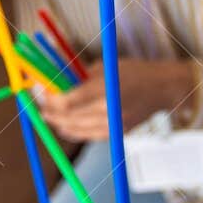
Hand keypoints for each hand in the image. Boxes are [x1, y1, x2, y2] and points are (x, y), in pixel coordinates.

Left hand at [36, 58, 193, 140]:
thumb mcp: (104, 66)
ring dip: (59, 124)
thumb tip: (52, 82)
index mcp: (104, 89)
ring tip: (49, 116)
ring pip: (77, 130)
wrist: (162, 89)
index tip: (39, 95)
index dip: (49, 101)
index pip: (67, 101)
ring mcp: (114, 125)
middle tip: (40, 107)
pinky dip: (74, 132)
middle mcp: (109, 110)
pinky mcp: (118, 134)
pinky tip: (65, 127)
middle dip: (50, 113)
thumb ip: (78, 76)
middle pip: (69, 118)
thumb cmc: (133, 72)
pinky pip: (89, 136)